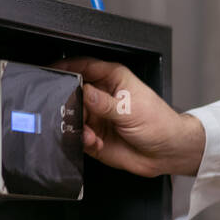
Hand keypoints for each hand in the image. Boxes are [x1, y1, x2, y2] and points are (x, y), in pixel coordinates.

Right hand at [50, 56, 205, 177]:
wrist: (168, 152)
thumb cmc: (160, 123)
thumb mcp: (131, 110)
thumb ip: (104, 103)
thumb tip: (82, 92)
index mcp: (113, 79)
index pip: (83, 66)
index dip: (66, 68)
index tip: (51, 73)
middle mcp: (102, 96)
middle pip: (72, 93)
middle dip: (67, 103)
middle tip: (69, 112)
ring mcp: (97, 117)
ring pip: (72, 116)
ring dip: (76, 125)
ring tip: (88, 132)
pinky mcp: (95, 136)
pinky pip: (78, 136)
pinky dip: (82, 140)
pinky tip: (94, 141)